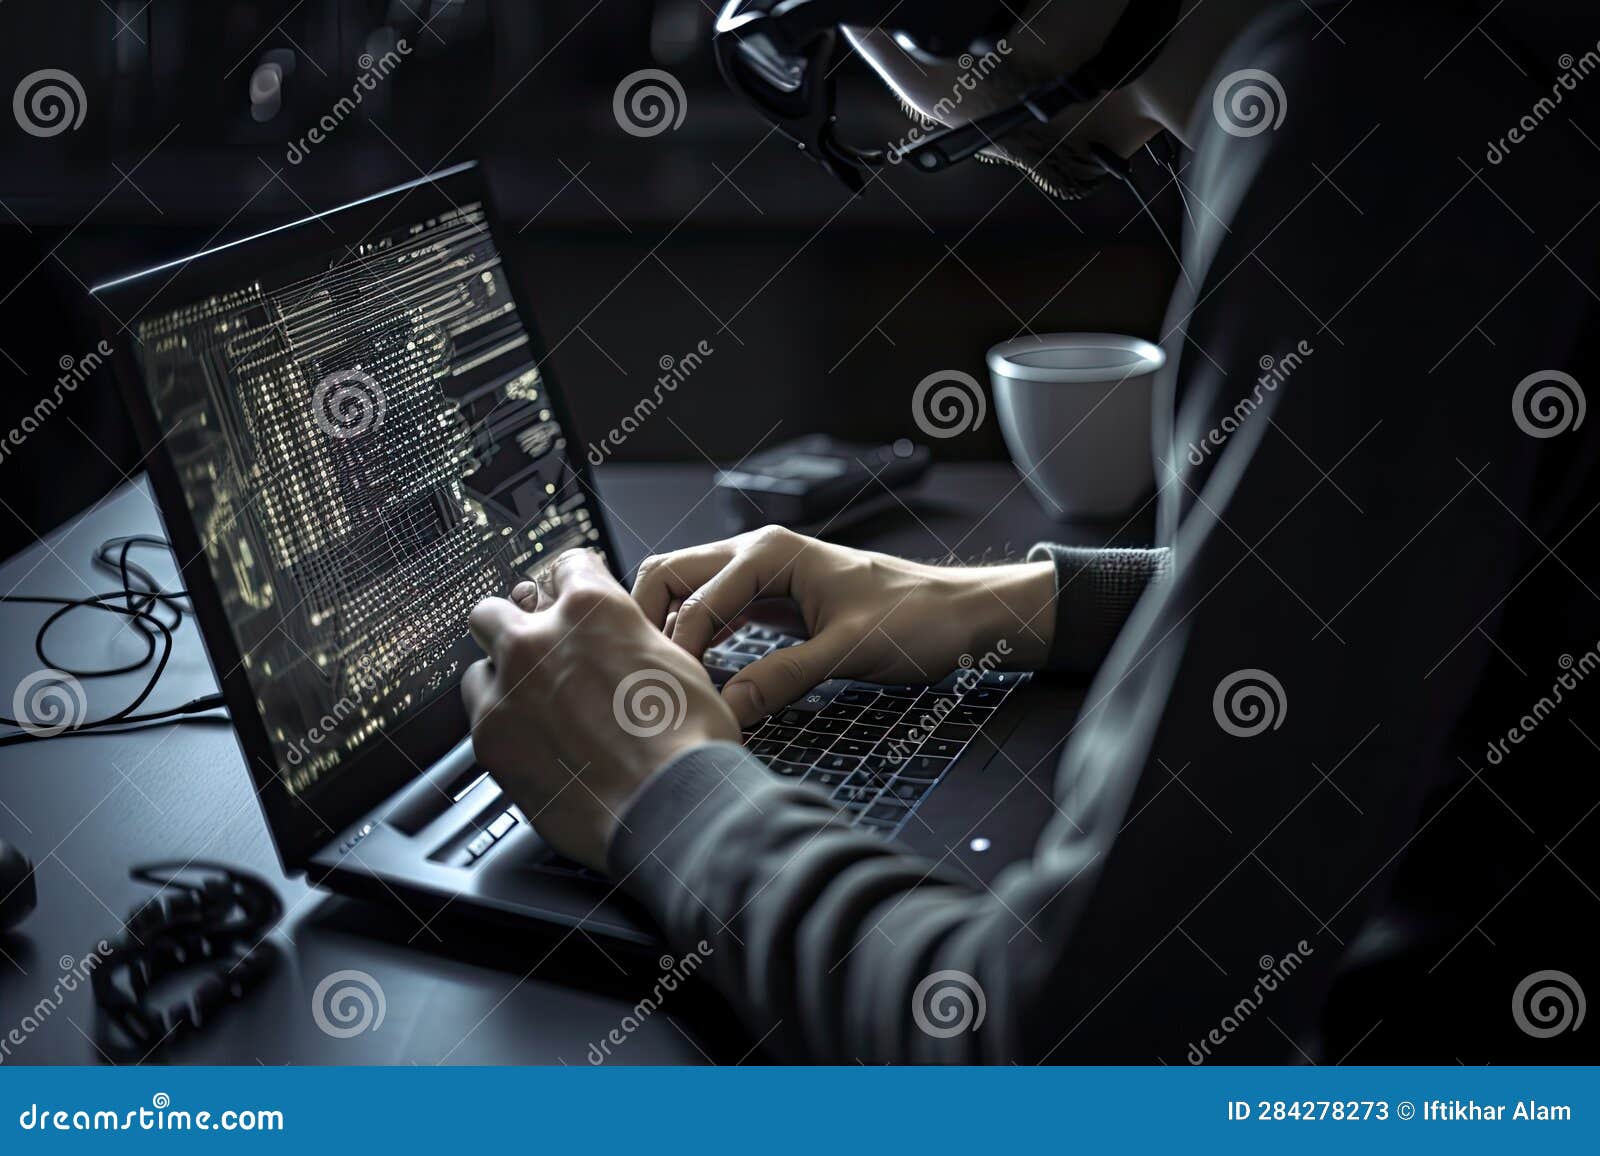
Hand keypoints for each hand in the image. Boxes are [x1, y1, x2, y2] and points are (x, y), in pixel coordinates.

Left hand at [462, 549, 738, 870]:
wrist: (670, 807)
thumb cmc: (687, 742)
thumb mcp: (675, 662)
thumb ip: (628, 640)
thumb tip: (620, 644)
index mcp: (592, 609)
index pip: (564, 567)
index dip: (571, 586)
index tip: (568, 601)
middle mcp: (539, 640)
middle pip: (495, 610)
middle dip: (514, 628)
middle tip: (538, 654)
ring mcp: (507, 689)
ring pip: (478, 668)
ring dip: (502, 682)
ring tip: (534, 710)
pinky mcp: (489, 740)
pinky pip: (478, 720)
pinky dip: (503, 729)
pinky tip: (535, 747)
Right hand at [632, 526, 1056, 725]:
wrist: (962, 614)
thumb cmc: (918, 620)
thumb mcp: (851, 651)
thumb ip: (786, 677)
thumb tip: (729, 707)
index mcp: (770, 553)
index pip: (692, 599)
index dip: (676, 651)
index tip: (671, 698)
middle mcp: (757, 553)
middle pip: (669, 576)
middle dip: (650, 624)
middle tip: (647, 680)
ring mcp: (761, 574)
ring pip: (686, 591)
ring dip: (669, 630)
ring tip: (662, 681)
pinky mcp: (771, 598)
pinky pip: (714, 611)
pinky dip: (696, 637)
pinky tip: (695, 675)